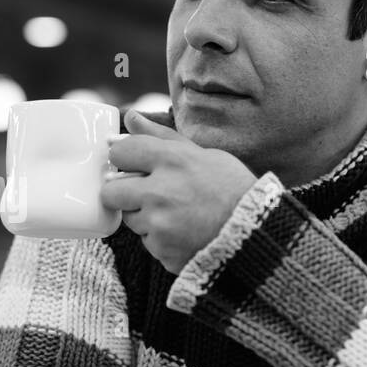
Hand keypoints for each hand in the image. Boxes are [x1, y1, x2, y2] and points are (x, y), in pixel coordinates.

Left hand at [99, 109, 258, 274]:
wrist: (255, 234)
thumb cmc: (231, 189)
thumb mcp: (204, 155)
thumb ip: (162, 137)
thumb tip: (131, 117)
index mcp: (172, 160)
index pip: (121, 153)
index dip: (124, 159)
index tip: (132, 164)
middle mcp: (160, 191)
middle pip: (111, 191)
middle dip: (122, 193)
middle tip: (146, 194)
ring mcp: (158, 223)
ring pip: (128, 218)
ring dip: (144, 216)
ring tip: (176, 213)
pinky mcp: (160, 248)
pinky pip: (146, 241)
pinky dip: (159, 238)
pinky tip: (183, 232)